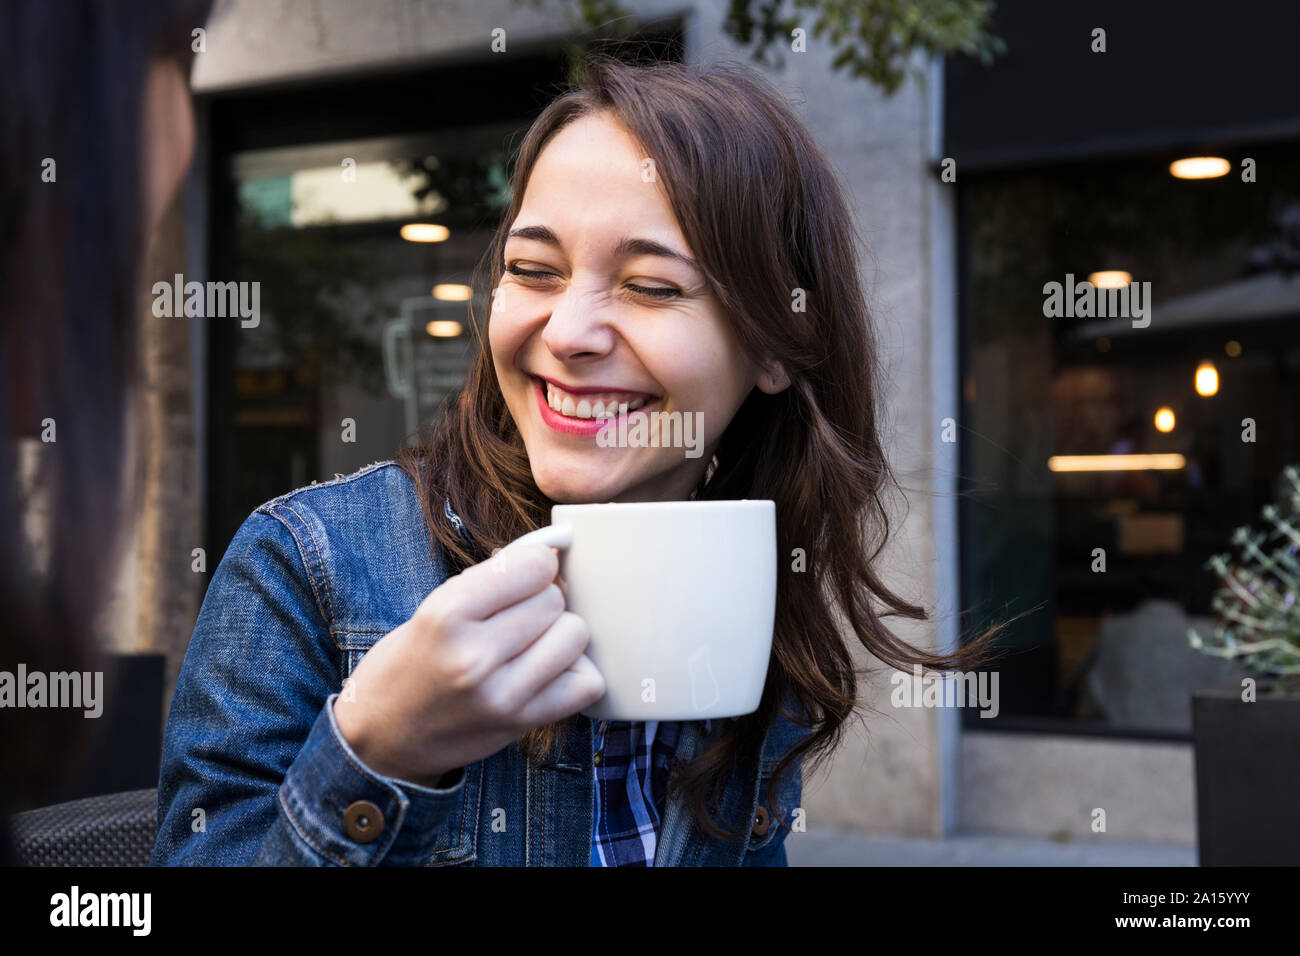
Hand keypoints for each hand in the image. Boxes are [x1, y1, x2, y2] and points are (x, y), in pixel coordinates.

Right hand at [333, 543, 603, 787]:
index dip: (536, 562)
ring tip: (531, 643)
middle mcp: (474, 656)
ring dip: (560, 633)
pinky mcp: (521, 724)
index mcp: (446, 615)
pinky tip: (548, 671)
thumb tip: (552, 551)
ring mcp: (501, 695)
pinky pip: (586, 683)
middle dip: (541, 599)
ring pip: (575, 635)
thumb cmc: (410, 662)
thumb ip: (491, 580)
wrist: (380, 737)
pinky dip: (575, 673)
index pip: (532, 566)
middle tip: (516, 615)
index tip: (526, 571)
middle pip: (553, 599)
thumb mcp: (433, 607)